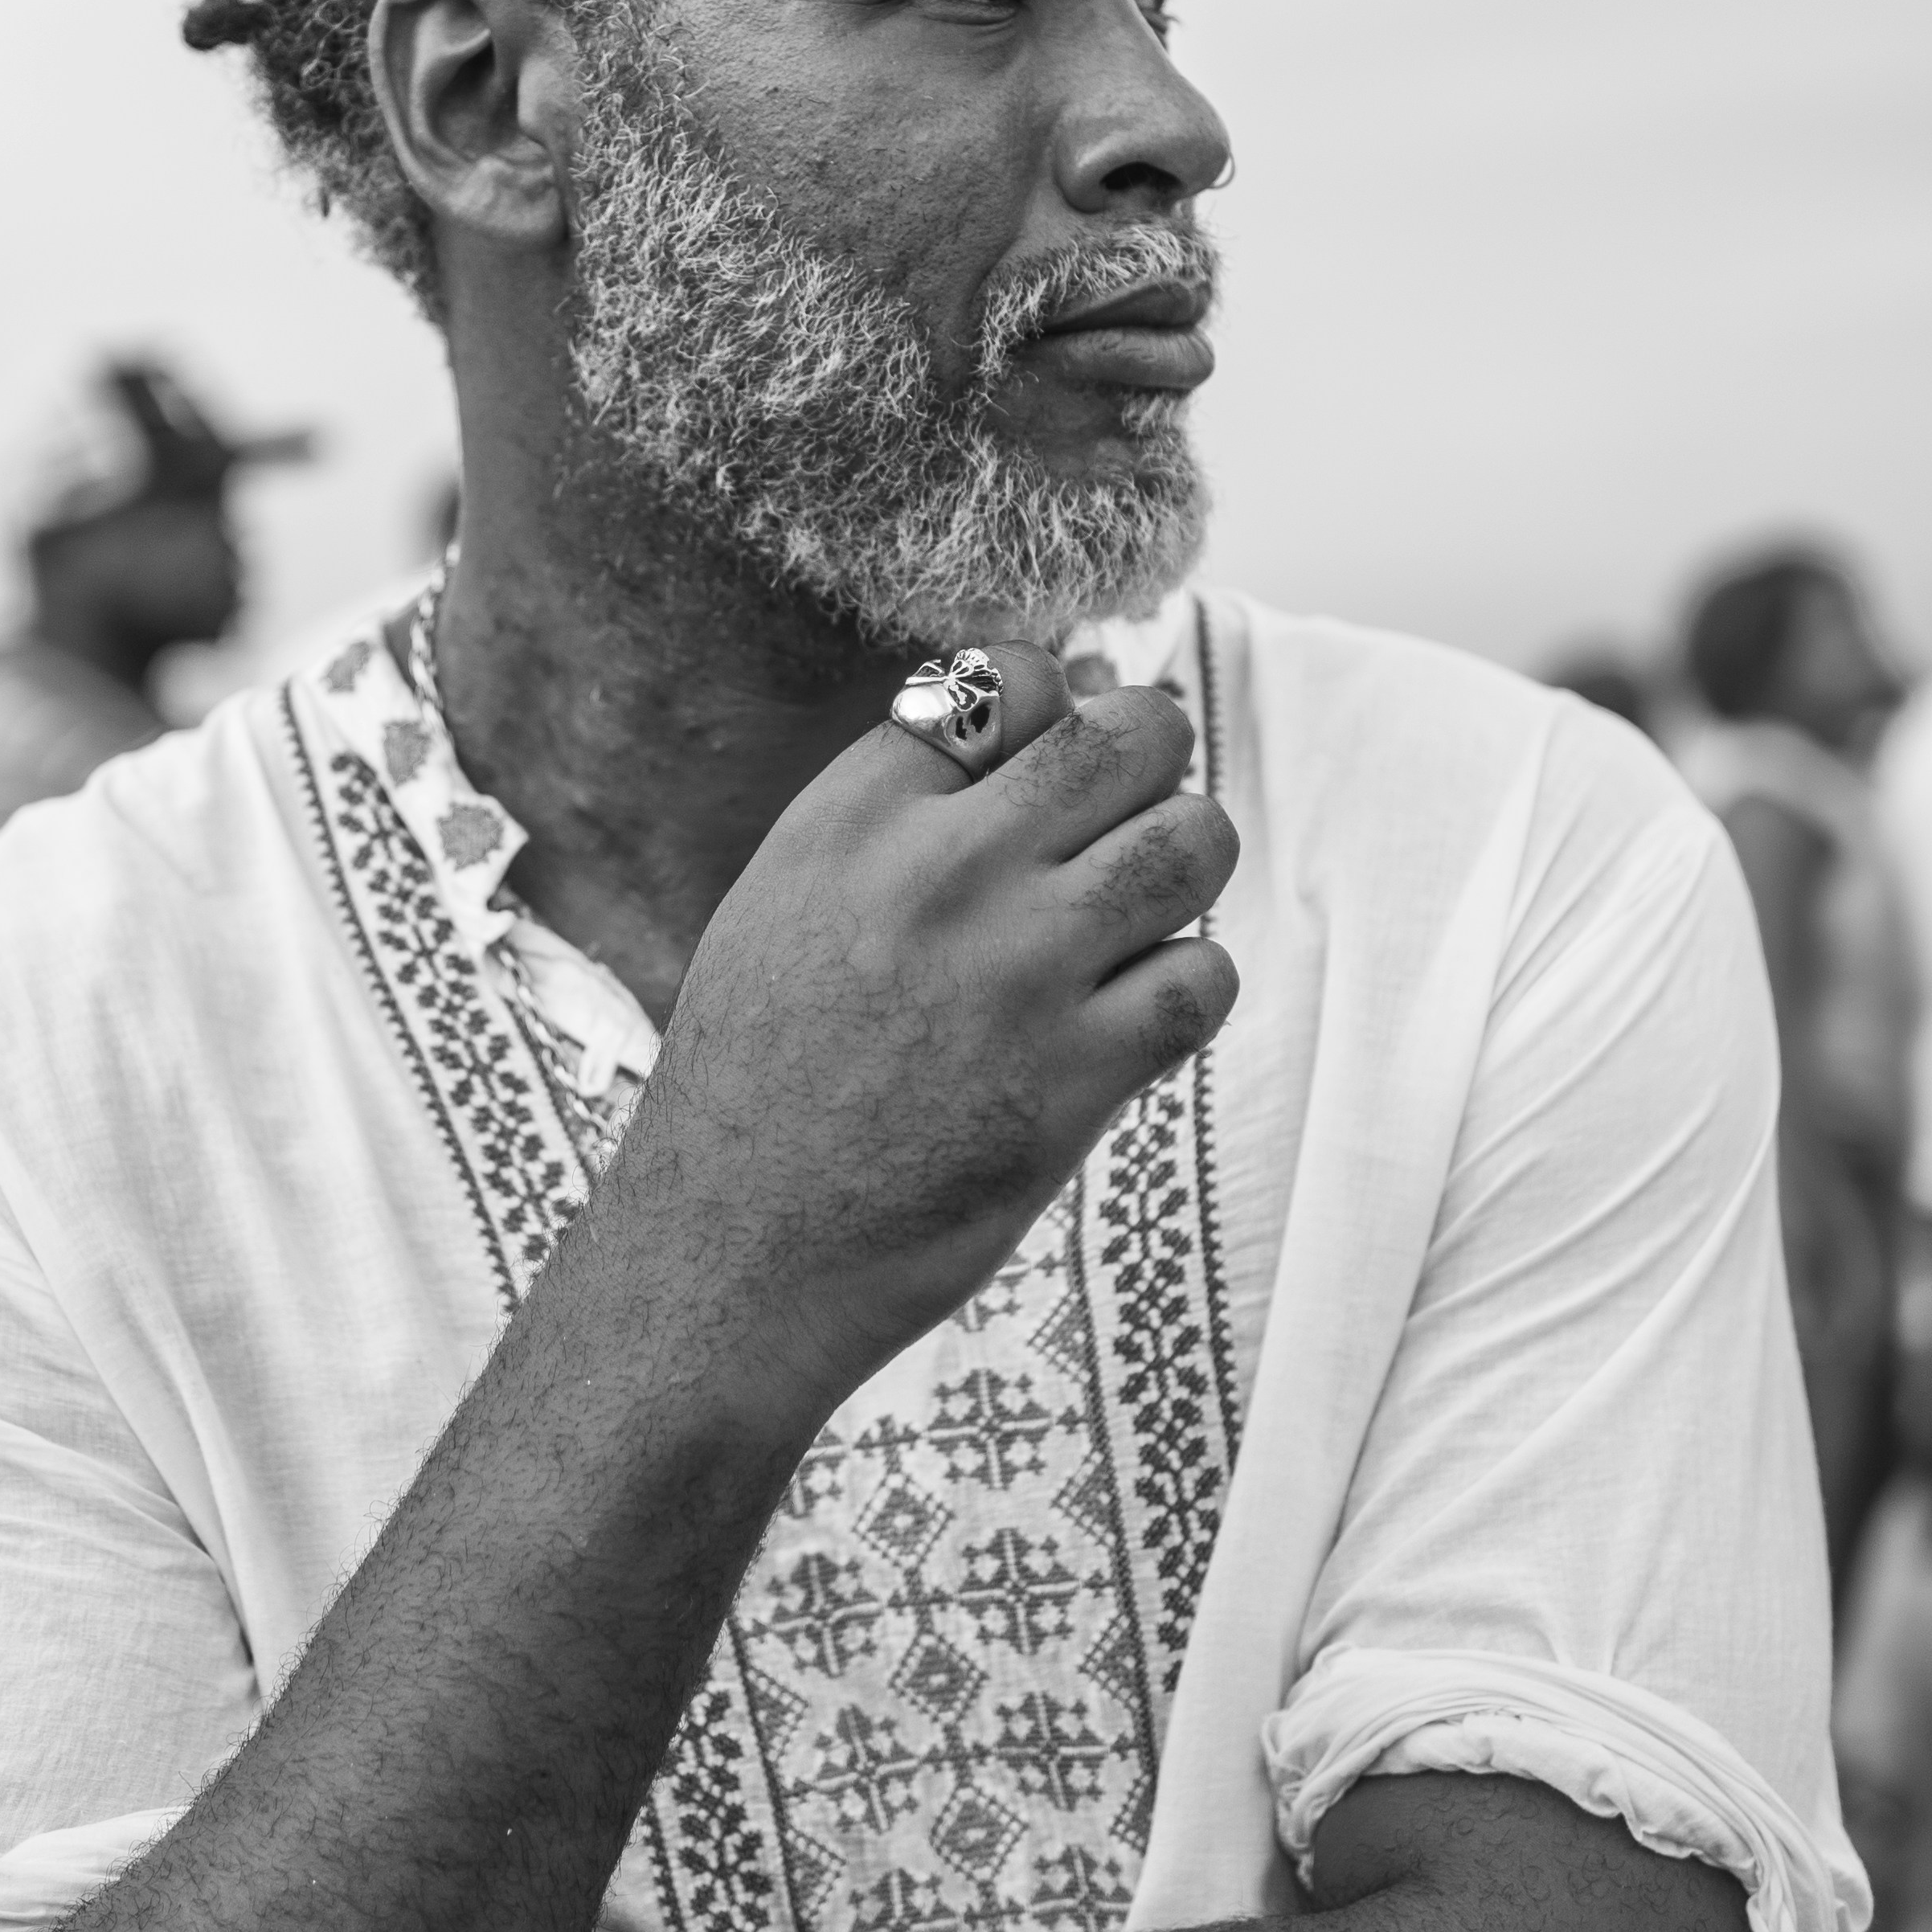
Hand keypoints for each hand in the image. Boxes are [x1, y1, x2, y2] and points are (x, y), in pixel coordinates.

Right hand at [605, 644, 1237, 1412]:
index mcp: (854, 817)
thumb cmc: (756, 1072)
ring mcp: (1017, 973)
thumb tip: (1051, 703)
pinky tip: (1130, 1012)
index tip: (1041, 773)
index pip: (1015, 679)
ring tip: (1137, 911)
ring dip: (1182, 867)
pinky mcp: (1075, 1080)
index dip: (1054, 711)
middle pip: (1129, 735)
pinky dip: (1186, 987)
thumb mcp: (783, 893)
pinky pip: (1202, 977)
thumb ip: (898, 804)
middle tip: (1122, 820)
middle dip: (1149, 763)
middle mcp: (941, 873)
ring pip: (1194, 842)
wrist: (729, 1253)